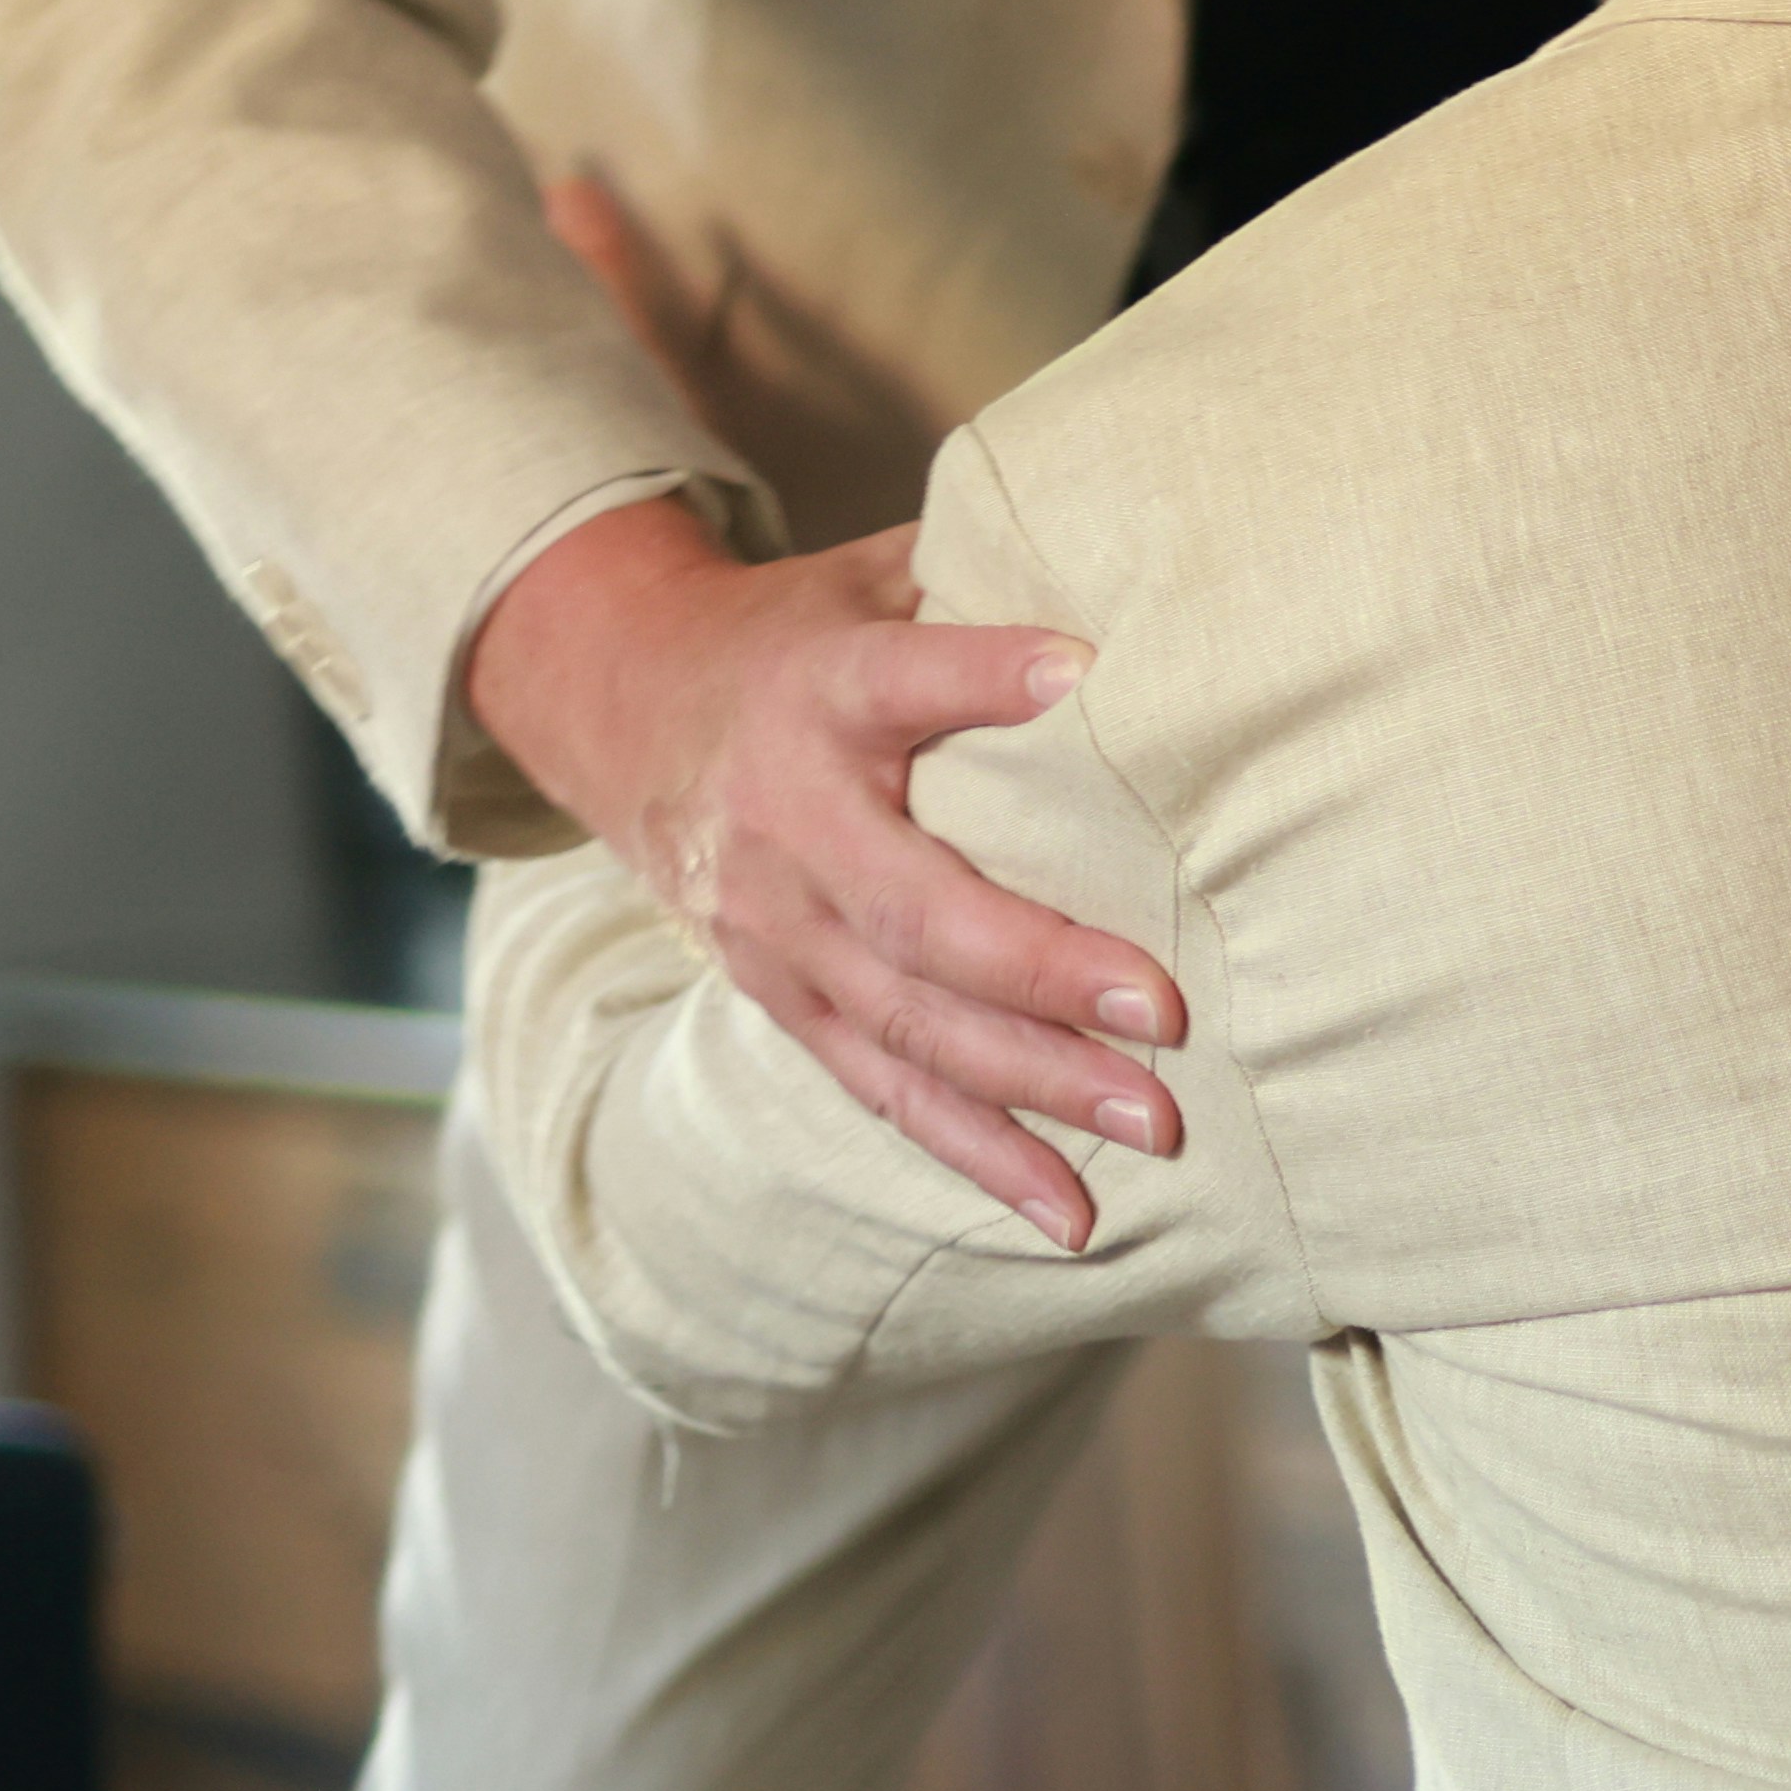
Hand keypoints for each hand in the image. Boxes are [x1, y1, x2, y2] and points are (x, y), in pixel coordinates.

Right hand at [465, 498, 1174, 1248]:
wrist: (622, 705)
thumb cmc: (803, 636)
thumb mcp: (869, 575)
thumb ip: (979, 581)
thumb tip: (1138, 585)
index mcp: (817, 691)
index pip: (899, 674)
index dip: (982, 671)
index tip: (1080, 667)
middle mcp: (786, 825)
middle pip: (912, 909)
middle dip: (1042, 972)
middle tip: (1168, 1015)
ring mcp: (774, 931)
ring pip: (903, 1025)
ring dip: (1030, 1086)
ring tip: (1147, 1129)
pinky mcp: (780, 998)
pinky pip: (880, 1090)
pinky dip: (975, 1154)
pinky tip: (1067, 1214)